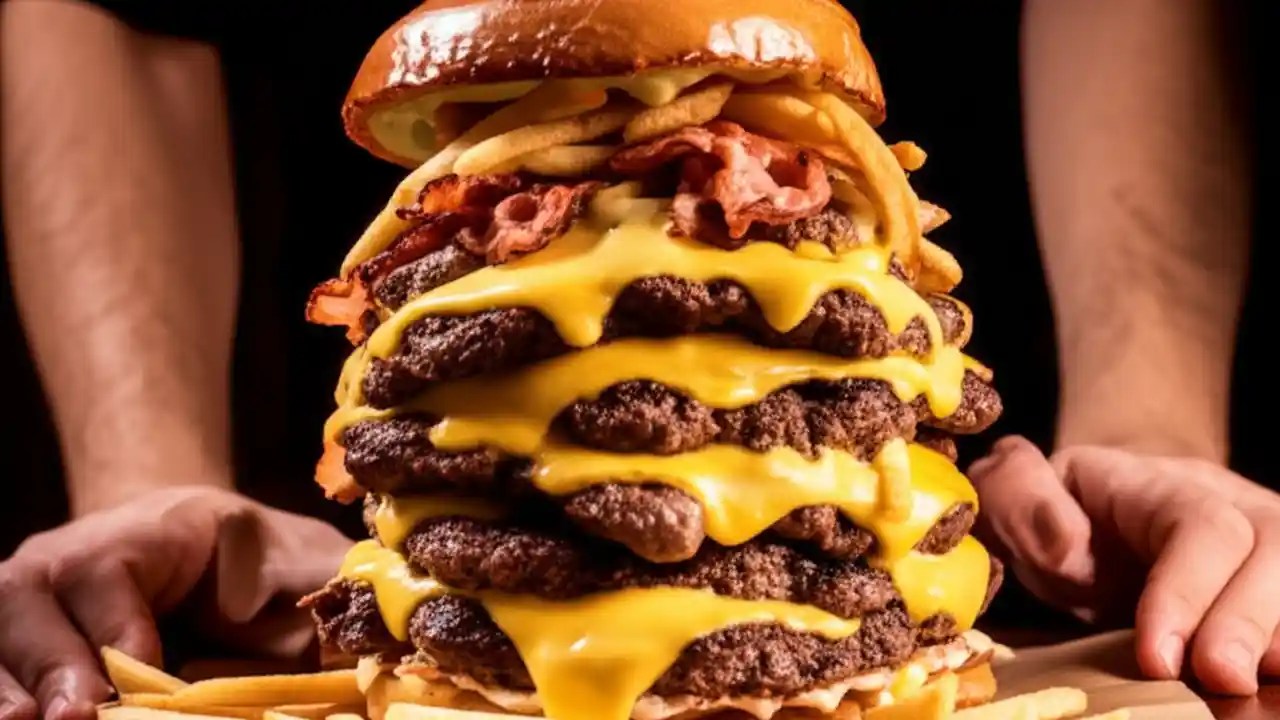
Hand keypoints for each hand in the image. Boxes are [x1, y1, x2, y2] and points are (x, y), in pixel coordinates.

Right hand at [0, 487, 351, 719]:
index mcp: (148, 530)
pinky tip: (12, 716)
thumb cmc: (255, 559)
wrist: (198, 546)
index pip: (107, 568)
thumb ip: (308, 588)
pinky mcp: (18, 639)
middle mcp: (71, 553)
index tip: (138, 669)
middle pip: (27, 596)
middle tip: (72, 716)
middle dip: (50, 661)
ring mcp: (33, 596)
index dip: (115, 624)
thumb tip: (346, 630)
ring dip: (4, 680)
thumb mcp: (294, 560)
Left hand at [969, 437, 1279, 694]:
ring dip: (1274, 640)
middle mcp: (1238, 509)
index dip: (1187, 591)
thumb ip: (1021, 498)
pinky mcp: (1274, 594)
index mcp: (1166, 485)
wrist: (1117, 509)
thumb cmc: (1066, 511)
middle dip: (1246, 622)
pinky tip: (1261, 685)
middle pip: (1273, 552)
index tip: (1155, 655)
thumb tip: (1063, 545)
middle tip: (1218, 678)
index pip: (1201, 525)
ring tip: (1239, 689)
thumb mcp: (1020, 491)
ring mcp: (1268, 552)